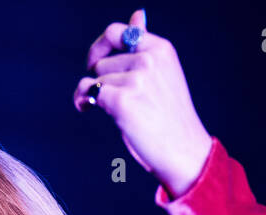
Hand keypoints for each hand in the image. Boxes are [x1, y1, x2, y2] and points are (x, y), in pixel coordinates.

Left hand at [73, 9, 212, 198]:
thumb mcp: (162, 72)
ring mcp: (136, 79)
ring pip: (95, 78)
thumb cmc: (169, 115)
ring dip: (92, 93)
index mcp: (160, 49)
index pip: (118, 31)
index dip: (100, 46)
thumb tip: (137, 14)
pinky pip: (88, 92)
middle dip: (98, 78)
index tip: (95, 62)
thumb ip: (144, 44)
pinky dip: (82, 101)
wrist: (183, 148)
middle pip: (102, 61)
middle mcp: (149, 59)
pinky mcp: (122, 100)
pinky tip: (87, 109)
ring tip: (107, 108)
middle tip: (104, 94)